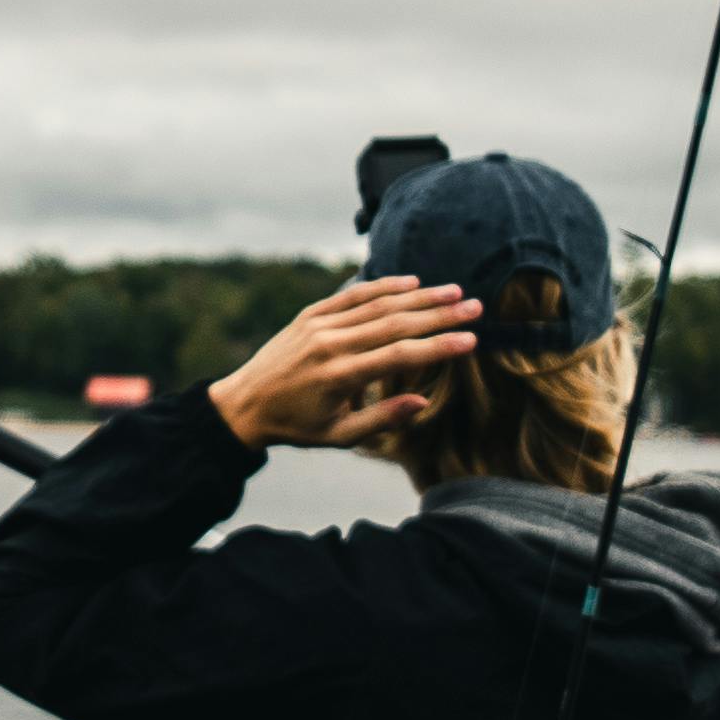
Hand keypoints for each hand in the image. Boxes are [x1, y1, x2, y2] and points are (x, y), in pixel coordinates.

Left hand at [207, 276, 482, 450]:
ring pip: (377, 304)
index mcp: (339, 377)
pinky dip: (381, 286)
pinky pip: (351, 295)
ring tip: (454, 292)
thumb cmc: (297, 427)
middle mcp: (331, 344)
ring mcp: (318, 325)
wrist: (244, 405)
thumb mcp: (339, 437)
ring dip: (419, 297)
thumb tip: (424, 401)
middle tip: (475, 306)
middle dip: (439, 315)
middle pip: (395, 322)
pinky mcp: (310, 314)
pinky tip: (411, 282)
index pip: (399, 355)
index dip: (438, 346)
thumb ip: (383, 419)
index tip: (471, 340)